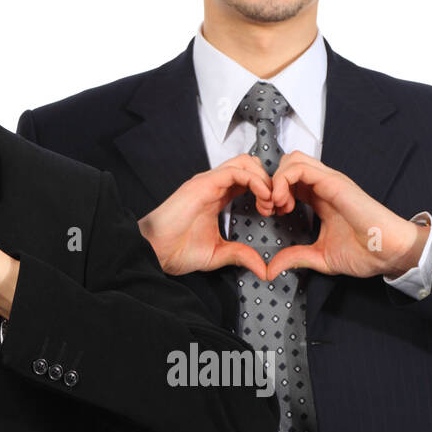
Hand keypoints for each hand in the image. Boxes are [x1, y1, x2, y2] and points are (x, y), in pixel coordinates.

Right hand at [139, 154, 273, 278]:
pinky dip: (255, 181)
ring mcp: (208, 182)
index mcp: (216, 197)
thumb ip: (240, 256)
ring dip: (264, 179)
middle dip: (269, 181)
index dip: (266, 191)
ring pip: (245, 162)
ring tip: (269, 201)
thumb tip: (263, 269)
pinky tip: (262, 198)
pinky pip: (236, 171)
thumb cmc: (176, 250)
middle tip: (276, 205)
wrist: (155, 250)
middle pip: (249, 165)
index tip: (274, 211)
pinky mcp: (204, 183)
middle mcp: (213, 185)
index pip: (247, 180)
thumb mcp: (218, 254)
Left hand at [264, 151, 428, 280]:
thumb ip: (295, 258)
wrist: (390, 252)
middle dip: (270, 183)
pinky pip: (299, 168)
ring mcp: (329, 181)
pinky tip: (284, 203)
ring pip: (292, 160)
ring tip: (277, 205)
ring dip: (276, 180)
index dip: (272, 194)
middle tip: (270, 208)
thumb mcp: (320, 257)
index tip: (270, 215)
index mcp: (321, 198)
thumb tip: (271, 268)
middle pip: (288, 164)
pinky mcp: (334, 182)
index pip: (289, 181)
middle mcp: (324, 185)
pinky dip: (283, 181)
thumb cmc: (365, 253)